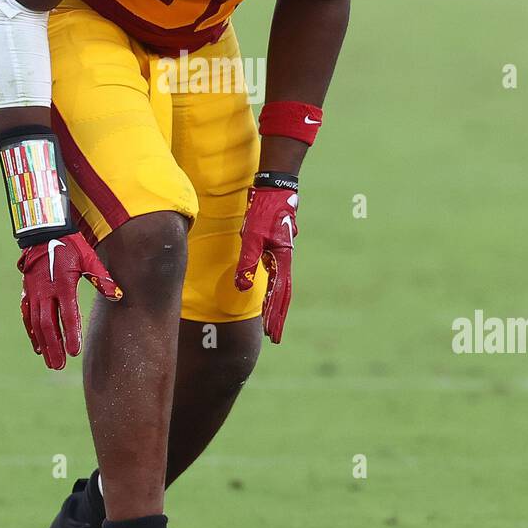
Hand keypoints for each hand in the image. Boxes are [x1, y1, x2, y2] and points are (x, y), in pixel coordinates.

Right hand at [17, 234, 121, 368]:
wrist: (44, 233)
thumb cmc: (71, 246)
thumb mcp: (89, 258)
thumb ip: (102, 278)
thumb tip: (117, 296)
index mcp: (63, 284)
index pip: (67, 314)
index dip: (71, 334)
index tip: (74, 352)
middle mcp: (45, 291)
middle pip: (48, 325)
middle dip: (54, 346)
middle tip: (59, 366)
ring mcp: (34, 292)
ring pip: (36, 324)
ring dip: (43, 344)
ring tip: (51, 362)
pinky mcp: (27, 292)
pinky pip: (27, 316)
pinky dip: (32, 333)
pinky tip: (38, 347)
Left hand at [235, 185, 297, 343]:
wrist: (275, 189)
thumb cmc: (264, 211)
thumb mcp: (252, 237)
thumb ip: (248, 262)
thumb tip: (243, 288)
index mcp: (283, 259)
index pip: (279, 295)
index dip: (275, 315)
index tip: (272, 335)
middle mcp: (285, 259)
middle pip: (284, 294)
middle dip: (278, 317)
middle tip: (275, 338)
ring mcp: (282, 254)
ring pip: (281, 285)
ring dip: (276, 304)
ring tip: (271, 321)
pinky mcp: (277, 247)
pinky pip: (277, 273)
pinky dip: (274, 288)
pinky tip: (268, 292)